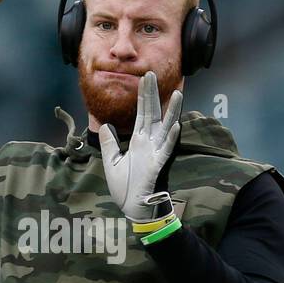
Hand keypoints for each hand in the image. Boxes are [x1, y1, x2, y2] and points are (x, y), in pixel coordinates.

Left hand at [99, 70, 182, 222]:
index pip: (142, 113)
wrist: (132, 208)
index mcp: (138, 141)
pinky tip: (175, 126)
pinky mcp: (157, 166)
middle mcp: (149, 143)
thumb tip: (105, 125)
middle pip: (152, 114)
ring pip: (165, 128)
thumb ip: (109, 144)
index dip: (143, 96)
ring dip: (171, 112)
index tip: (145, 77)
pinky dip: (170, 138)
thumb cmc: (125, 187)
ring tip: (178, 94)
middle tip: (152, 74)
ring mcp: (155, 153)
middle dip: (152, 95)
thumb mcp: (111, 163)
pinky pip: (165, 150)